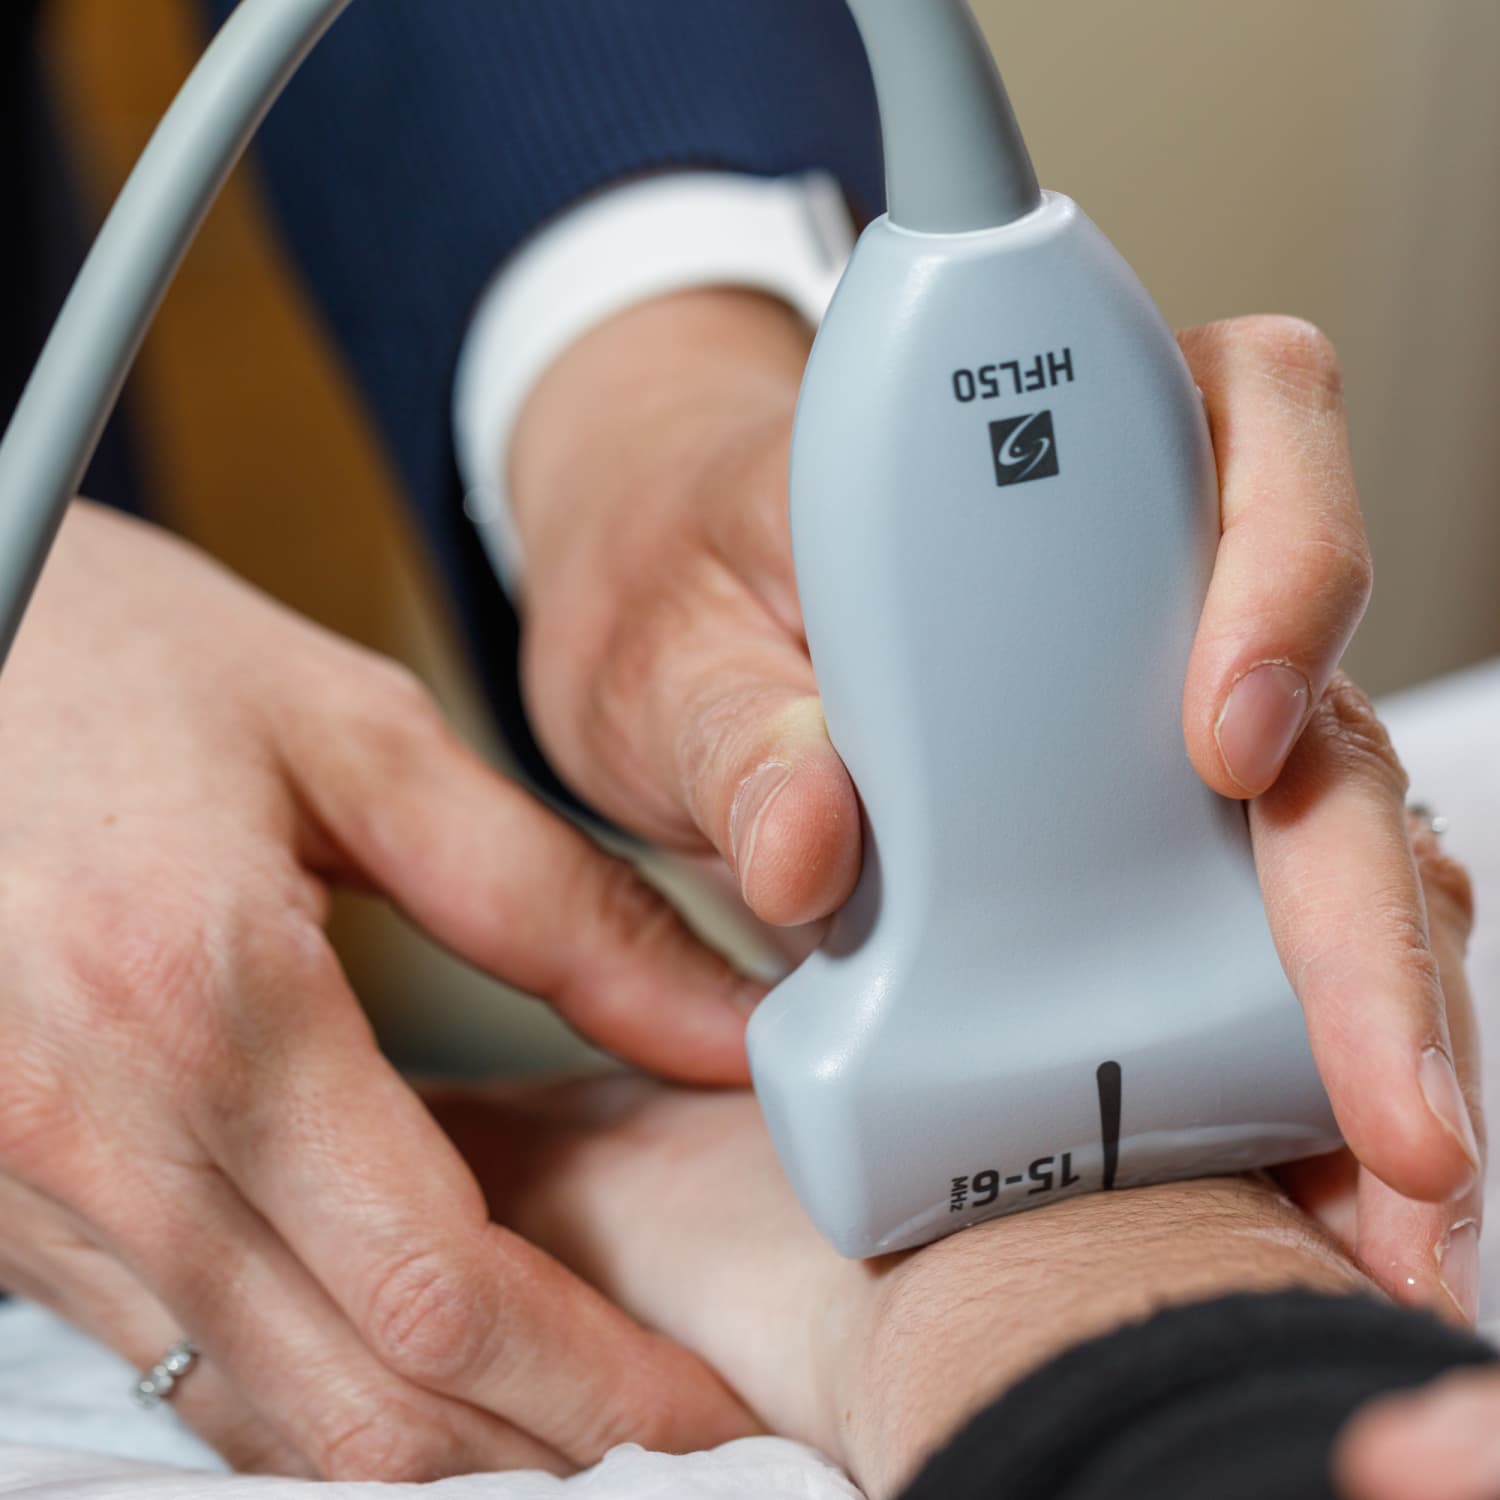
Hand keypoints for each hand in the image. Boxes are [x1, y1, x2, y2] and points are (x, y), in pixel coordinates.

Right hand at [0, 503, 755, 1477]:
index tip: (704, 1398)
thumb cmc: (125, 662)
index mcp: (204, 1003)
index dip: (597, 1376)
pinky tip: (413, 1326)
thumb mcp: (363, 743)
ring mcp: (21, 1190)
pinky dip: (315, 1374)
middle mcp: (94, 1133)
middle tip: (668, 1419)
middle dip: (536, 1445)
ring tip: (567, 1391)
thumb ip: (561, 906)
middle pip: (353, 1403)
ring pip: (257, 1415)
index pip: (435, 1290)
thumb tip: (724, 1025)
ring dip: (432, 1436)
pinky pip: (178, 1353)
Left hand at [513, 296, 1478, 1306]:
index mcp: (1044, 463)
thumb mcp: (670, 654)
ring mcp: (1151, 724)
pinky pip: (1251, 934)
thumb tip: (808, 852)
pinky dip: (1292, 1050)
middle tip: (1383, 1096)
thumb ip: (733, 733)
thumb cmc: (674, 589)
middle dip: (1363, 907)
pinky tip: (1303, 1158)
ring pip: (1330, 839)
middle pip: (1324, 702)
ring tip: (1383, 1184)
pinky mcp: (1132, 843)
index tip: (1222, 746)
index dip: (1280, 573)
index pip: (1247, 432)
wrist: (662, 631)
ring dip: (1371, 1015)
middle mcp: (1144, 588)